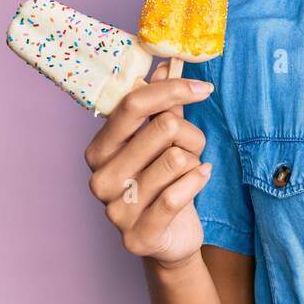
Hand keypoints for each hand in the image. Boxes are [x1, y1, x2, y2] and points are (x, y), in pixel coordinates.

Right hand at [83, 61, 214, 269]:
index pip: (132, 105)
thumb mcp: (164, 141)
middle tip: (193, 149)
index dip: (171, 90)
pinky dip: (197, 181)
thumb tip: (165, 64)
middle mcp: (100, 179)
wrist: (170, 239)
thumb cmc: (166, 182)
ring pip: (176, 159)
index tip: (203, 88)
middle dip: (190, 134)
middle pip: (162, 128)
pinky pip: (177, 194)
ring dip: (194, 162)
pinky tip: (199, 180)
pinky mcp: (138, 236)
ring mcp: (115, 210)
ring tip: (189, 172)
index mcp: (100, 150)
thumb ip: (163, 106)